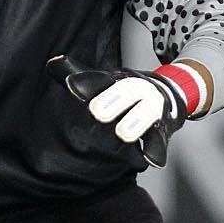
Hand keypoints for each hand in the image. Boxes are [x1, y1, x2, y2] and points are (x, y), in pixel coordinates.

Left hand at [47, 55, 187, 168]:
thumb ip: (81, 77)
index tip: (70, 84)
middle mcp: (137, 90)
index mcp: (119, 79)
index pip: (100, 79)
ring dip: (135, 123)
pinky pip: (160, 140)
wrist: (170, 91)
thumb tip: (53, 63)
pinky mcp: (162, 129)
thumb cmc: (129, 90)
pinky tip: (150, 159)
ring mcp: (152, 109)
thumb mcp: (107, 81)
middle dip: (112, 100)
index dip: (86, 82)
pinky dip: (156, 150)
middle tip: (97, 112)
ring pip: (146, 114)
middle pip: (126, 92)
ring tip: (123, 134)